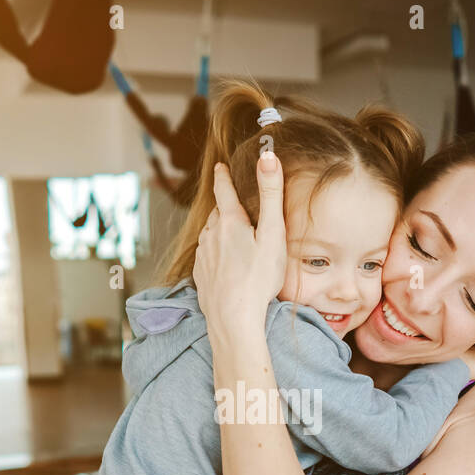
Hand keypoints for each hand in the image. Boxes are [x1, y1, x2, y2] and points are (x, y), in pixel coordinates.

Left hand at [193, 153, 287, 334]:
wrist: (233, 318)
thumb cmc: (258, 279)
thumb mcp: (273, 234)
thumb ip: (271, 195)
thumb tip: (268, 156)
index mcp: (229, 221)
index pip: (223, 189)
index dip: (224, 176)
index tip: (221, 166)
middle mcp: (211, 234)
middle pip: (219, 213)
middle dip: (226, 207)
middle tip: (238, 206)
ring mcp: (204, 255)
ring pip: (212, 234)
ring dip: (221, 230)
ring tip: (236, 236)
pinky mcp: (201, 274)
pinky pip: (208, 255)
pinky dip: (217, 252)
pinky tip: (228, 262)